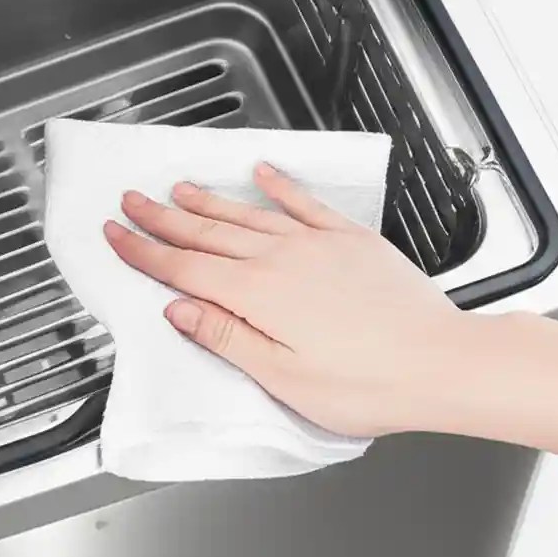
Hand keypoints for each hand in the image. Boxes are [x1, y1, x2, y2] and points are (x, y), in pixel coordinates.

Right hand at [103, 162, 475, 437]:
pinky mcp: (351, 239)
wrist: (442, 363)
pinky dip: (280, 185)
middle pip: (208, 232)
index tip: (115, 234)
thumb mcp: (283, 378)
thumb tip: (180, 311)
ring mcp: (317, 244)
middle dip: (163, 217)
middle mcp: (282, 259)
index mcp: (259, 296)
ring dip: (208, 200)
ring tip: (177, 187)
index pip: (185, 268)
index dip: (144, 251)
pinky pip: (305, 203)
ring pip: (248, 214)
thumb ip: (227, 338)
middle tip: (130, 200)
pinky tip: (263, 172)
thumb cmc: (369, 384)